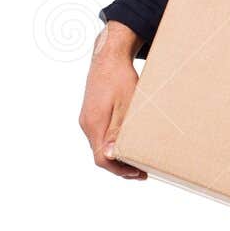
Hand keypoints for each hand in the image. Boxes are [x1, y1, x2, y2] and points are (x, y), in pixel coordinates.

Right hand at [79, 21, 146, 177]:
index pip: (101, 158)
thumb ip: (117, 131)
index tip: (138, 172)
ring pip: (100, 146)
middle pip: (100, 155)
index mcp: (94, 124)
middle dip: (120, 166)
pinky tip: (128, 143)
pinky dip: (113, 144)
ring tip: (138, 160)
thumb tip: (109, 155)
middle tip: (142, 171)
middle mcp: (87, 124)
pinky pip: (100, 136)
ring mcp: (87, 119)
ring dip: (117, 156)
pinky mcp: (91, 115)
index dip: (119, 170)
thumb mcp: (125, 105)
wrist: (108, 57)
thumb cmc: (120, 78)